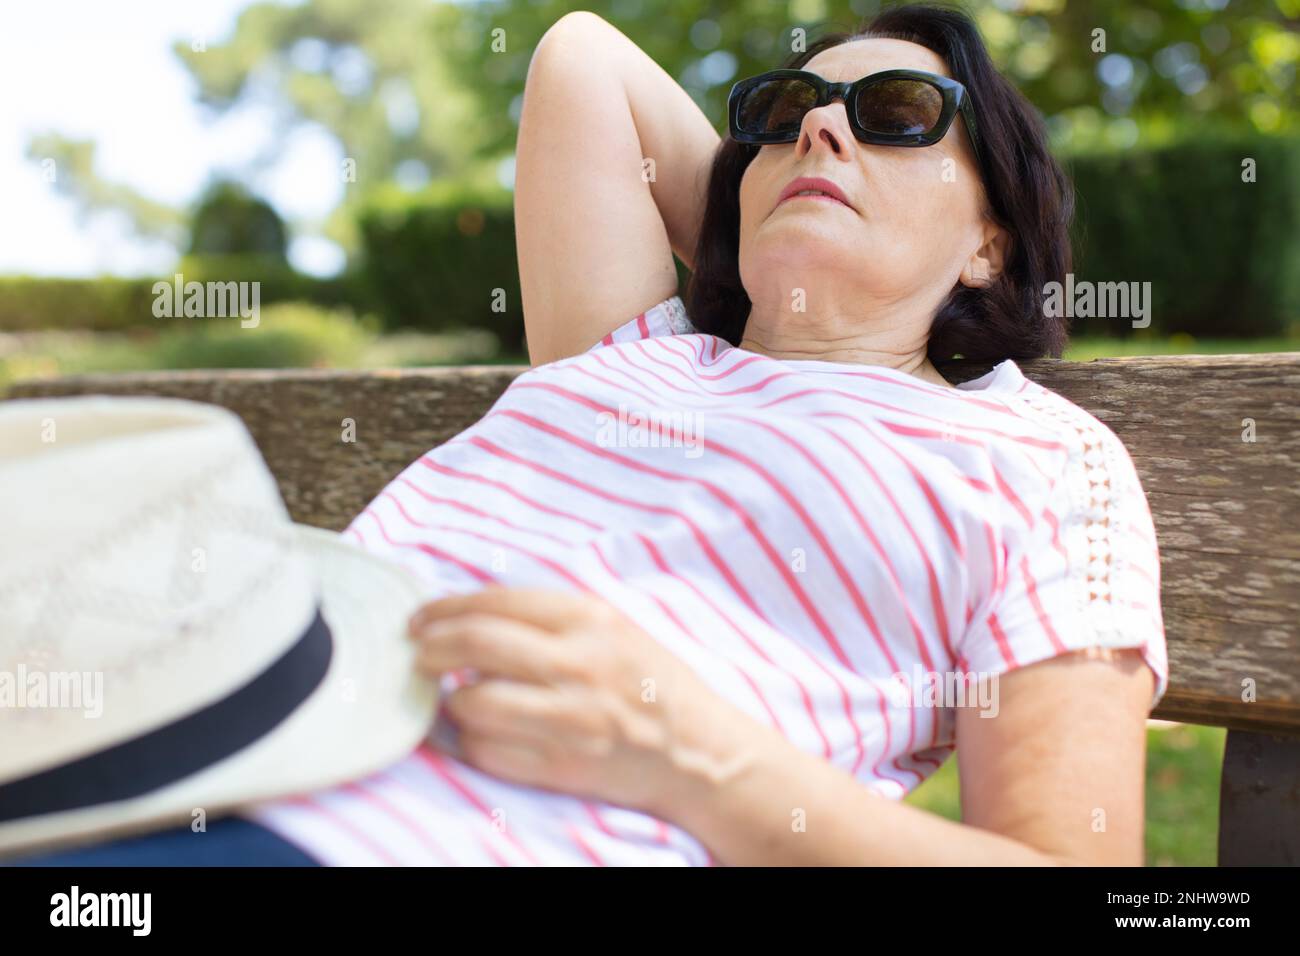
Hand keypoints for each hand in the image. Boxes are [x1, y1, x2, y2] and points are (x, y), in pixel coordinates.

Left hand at [407, 586, 752, 816]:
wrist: (701, 752)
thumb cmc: (655, 686)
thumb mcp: (614, 628)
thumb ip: (552, 618)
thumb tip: (474, 615)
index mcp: (589, 620)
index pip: (494, 602)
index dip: (444, 609)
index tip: (421, 620)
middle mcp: (577, 663)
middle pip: (475, 644)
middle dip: (430, 648)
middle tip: (416, 654)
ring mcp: (568, 717)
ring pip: (472, 702)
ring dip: (450, 701)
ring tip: (454, 698)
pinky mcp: (561, 765)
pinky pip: (488, 752)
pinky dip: (470, 742)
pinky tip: (476, 733)